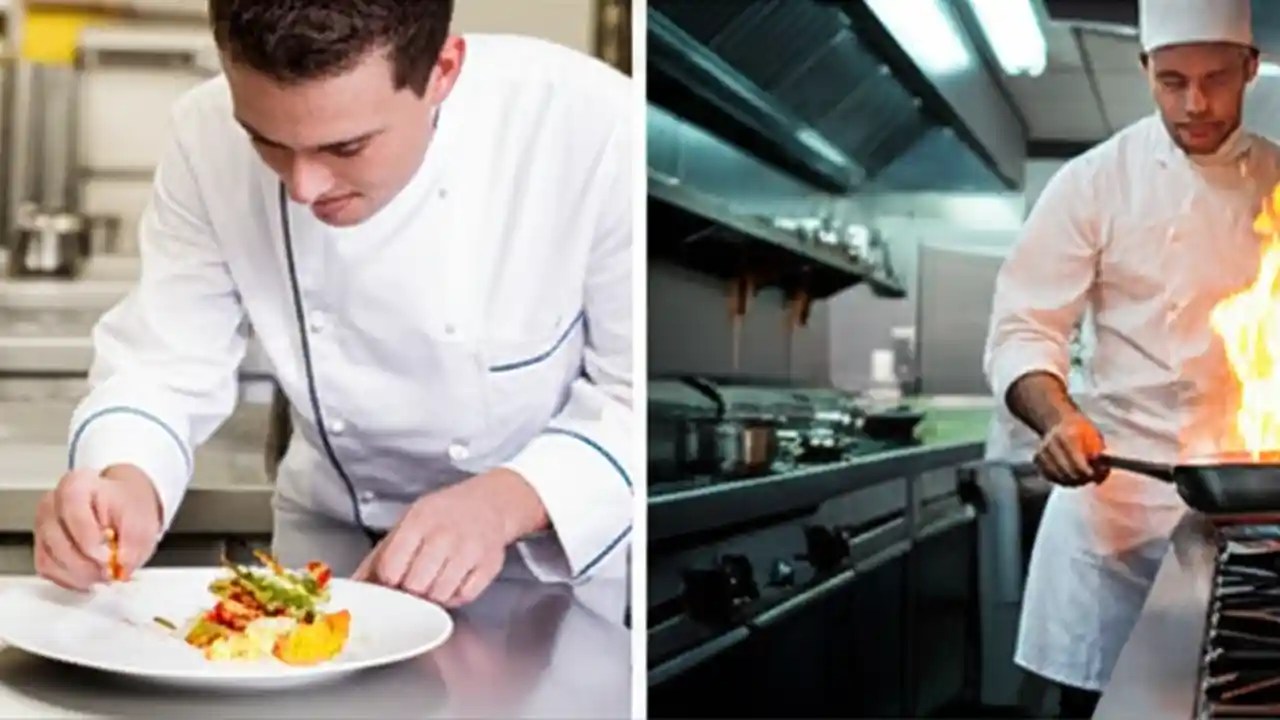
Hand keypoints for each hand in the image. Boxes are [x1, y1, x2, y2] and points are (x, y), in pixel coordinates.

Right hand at [33, 465, 162, 590]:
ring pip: (50, 559)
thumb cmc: (128, 508)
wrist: (123, 508)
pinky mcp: (41, 547)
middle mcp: (52, 503)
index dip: (89, 539)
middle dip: (86, 564)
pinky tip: (91, 576)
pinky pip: (48, 571)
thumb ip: (134, 541)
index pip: (73, 512)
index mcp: (76, 484)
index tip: (108, 555)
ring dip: (79, 575)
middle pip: (58, 541)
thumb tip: (122, 565)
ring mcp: (43, 526)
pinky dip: (71, 579)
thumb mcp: (143, 519)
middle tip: (109, 571)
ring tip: (103, 574)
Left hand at [352, 469, 547, 607]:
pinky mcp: (489, 566)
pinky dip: (456, 597)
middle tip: (416, 582)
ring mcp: (470, 551)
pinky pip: (464, 597)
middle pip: (415, 586)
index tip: (394, 579)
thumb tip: (355, 588)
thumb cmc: (443, 515)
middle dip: (412, 590)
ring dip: (433, 596)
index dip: (389, 580)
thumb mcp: (408, 523)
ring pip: (440, 596)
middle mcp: (445, 535)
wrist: (491, 502)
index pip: (391, 568)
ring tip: (435, 580)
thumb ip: (380, 556)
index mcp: (418, 522)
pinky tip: (454, 582)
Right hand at [1035, 412, 1106, 485]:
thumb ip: (1097, 453)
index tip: (1095, 475)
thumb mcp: (1093, 435)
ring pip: (1058, 477)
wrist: (1058, 421)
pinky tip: (1068, 476)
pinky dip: (1060, 479)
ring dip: (1071, 481)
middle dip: (1081, 479)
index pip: (1078, 464)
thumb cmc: (1081, 429)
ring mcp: (1042, 452)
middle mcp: (1052, 445)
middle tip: (1089, 479)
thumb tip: (1100, 473)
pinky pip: (1049, 476)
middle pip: (1068, 473)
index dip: (1089, 474)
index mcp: (1068, 437)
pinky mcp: (1037, 459)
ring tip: (1080, 479)